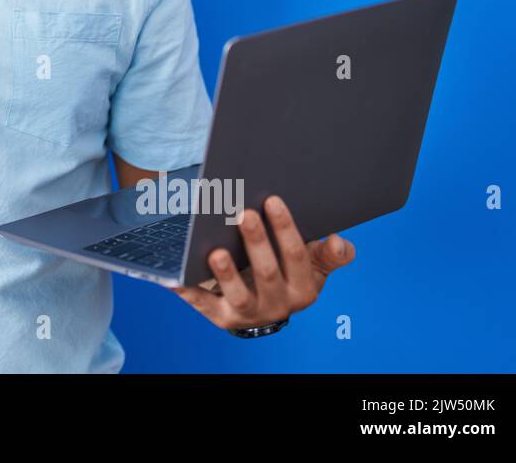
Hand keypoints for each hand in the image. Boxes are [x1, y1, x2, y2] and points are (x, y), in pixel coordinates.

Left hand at [170, 195, 355, 330]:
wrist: (265, 308)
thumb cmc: (288, 273)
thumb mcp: (314, 266)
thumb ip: (329, 254)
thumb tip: (341, 242)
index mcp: (304, 289)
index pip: (297, 256)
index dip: (285, 229)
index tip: (272, 199)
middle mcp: (278, 305)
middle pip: (267, 273)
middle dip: (257, 243)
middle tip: (244, 213)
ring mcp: (248, 313)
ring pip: (238, 295)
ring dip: (227, 275)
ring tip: (216, 252)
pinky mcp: (220, 316)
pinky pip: (202, 303)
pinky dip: (188, 291)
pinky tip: (174, 278)